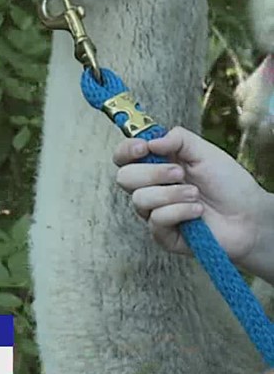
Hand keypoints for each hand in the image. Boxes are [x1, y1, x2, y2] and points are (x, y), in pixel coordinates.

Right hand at [112, 126, 273, 283]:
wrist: (250, 216)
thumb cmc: (229, 184)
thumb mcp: (205, 152)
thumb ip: (178, 139)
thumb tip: (150, 141)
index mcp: (156, 165)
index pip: (124, 157)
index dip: (126, 151)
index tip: (142, 148)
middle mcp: (151, 188)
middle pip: (124, 177)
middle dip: (152, 173)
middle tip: (180, 173)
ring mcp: (154, 212)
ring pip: (139, 199)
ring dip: (171, 194)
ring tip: (195, 195)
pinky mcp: (163, 234)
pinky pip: (156, 219)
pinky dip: (179, 211)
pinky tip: (197, 212)